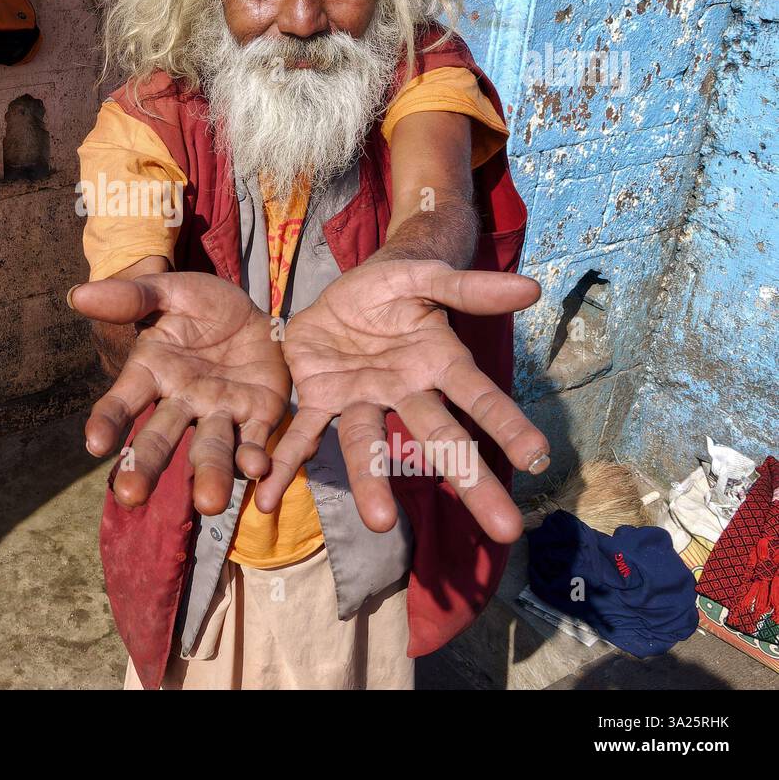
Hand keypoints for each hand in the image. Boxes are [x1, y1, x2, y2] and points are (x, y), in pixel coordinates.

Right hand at [68, 272, 289, 514]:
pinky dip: (255, 457)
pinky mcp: (258, 415)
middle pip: (160, 438)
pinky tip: (257, 470)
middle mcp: (181, 401)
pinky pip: (255, 439)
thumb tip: (77, 295)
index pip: (123, 401)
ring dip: (210, 476)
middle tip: (131, 496)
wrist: (255, 310)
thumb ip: (131, 297)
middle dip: (147, 466)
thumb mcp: (170, 291)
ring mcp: (219, 412)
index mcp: (152, 372)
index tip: (95, 444)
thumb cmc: (203, 305)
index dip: (108, 420)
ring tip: (210, 503)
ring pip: (210, 450)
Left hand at [260, 259, 547, 542]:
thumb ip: (469, 287)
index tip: (538, 460)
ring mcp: (361, 399)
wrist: (346, 289)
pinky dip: (285, 464)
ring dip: (370, 483)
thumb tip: (532, 290)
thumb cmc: (395, 285)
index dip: (506, 426)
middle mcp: (404, 392)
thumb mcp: (427, 277)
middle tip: (503, 529)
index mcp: (438, 363)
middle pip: (440, 439)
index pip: (479, 397)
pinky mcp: (319, 398)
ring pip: (367, 444)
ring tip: (380, 523)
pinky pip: (302, 434)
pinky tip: (267, 499)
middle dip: (469, 482)